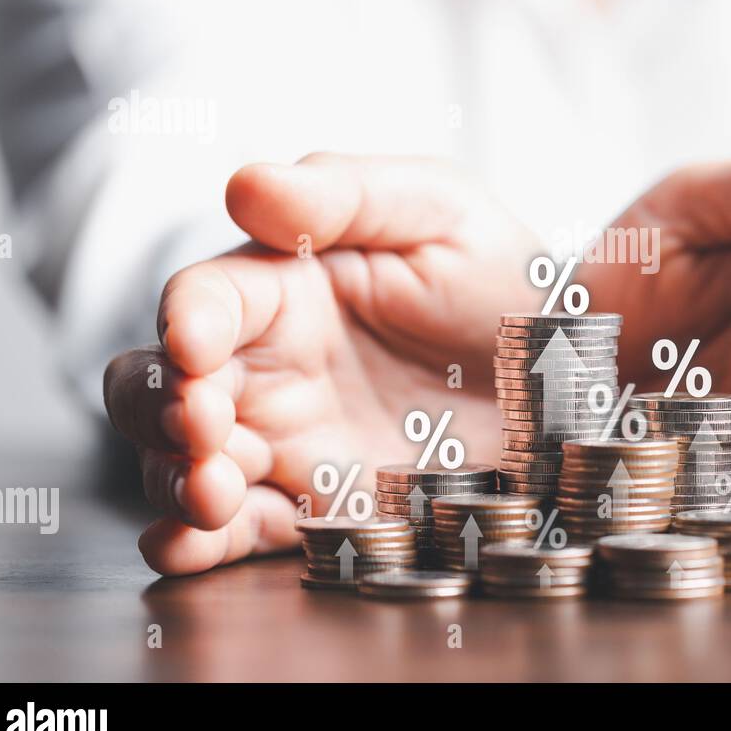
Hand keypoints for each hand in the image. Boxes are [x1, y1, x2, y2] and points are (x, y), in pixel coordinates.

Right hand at [103, 154, 540, 574]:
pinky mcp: (317, 509)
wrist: (571, 378)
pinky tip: (193, 543)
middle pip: (160, 385)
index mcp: (286, 288)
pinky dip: (197, 543)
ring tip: (213, 491)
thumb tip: (243, 186)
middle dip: (159, 406)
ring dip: (173, 478)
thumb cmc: (503, 278)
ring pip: (180, 462)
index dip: (185, 320)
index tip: (196, 344)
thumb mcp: (438, 212)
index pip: (203, 299)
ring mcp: (287, 442)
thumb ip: (344, 196)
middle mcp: (269, 367)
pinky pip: (237, 532)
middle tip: (202, 423)